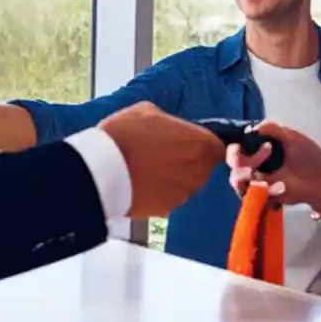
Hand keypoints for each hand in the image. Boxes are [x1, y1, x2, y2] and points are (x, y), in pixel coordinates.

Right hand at [98, 102, 225, 218]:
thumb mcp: (147, 111)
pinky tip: (141, 180)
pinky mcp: (166, 210)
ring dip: (173, 176)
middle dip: (186, 159)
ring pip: (185, 182)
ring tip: (147, 166)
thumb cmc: (126, 135)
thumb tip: (169, 128)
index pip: (217, 147)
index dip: (201, 143)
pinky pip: (169, 197)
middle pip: (202, 166)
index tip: (186, 141)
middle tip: (162, 150)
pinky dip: (159, 191)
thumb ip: (168, 122)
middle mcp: (199, 172)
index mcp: (201, 144)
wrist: (102, 171)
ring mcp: (183, 193)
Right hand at [227, 121, 320, 211]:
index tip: (239, 146)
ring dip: (242, 174)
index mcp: (262, 148)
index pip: (239, 146)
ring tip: (256, 174)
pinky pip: (251, 194)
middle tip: (250, 162)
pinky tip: (275, 186)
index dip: (235, 147)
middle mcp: (256, 164)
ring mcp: (258, 182)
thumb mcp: (292, 137)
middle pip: (233, 162)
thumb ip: (272, 128)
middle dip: (235, 159)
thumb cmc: (309, 157)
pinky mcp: (264, 196)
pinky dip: (259, 189)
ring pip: (236, 179)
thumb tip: (252, 128)